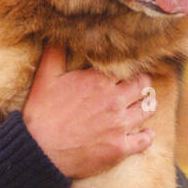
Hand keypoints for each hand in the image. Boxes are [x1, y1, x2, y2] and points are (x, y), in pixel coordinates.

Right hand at [22, 44, 155, 178]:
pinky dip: (147, 136)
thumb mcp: (45, 78)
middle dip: (142, 84)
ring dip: (148, 105)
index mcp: (98, 81)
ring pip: (147, 109)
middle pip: (142, 85)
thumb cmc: (40, 115)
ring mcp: (119, 125)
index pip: (125, 69)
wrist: (39, 151)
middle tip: (139, 87)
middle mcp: (114, 100)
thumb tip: (59, 36)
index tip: (125, 72)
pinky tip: (146, 133)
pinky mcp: (120, 148)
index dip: (127, 70)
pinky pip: (144, 140)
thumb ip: (55, 54)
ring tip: (145, 105)